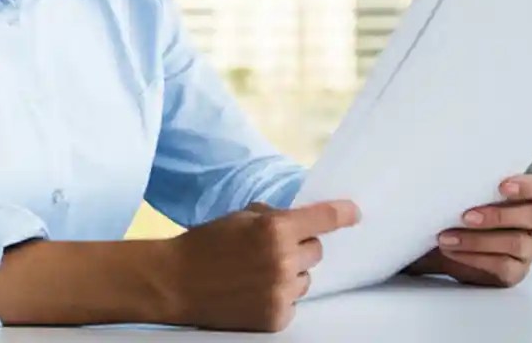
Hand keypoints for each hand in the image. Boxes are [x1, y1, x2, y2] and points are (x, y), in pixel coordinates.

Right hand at [165, 199, 360, 331]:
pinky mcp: (276, 317)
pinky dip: (280, 297)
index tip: (355, 213)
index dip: (343, 214)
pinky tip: (254, 292)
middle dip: (299, 246)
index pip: (324, 219)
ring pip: (306, 278)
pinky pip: (293, 302)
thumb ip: (274, 217)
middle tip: (270, 249)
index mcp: (275, 229)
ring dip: (290, 273)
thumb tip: (301, 220)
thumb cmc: (206, 245)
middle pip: (316, 250)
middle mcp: (283, 260)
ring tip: (257, 273)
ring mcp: (281, 292)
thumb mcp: (241, 218)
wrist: (175, 282)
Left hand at [405, 173, 531, 286]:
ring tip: (448, 237)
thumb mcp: (465, 196)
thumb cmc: (461, 214)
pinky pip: (502, 266)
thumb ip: (467, 184)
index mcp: (529, 198)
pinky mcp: (515, 272)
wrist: (448, 247)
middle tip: (467, 216)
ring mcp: (528, 249)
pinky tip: (453, 252)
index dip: (527, 186)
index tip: (502, 186)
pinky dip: (474, 258)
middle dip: (499, 215)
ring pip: (516, 243)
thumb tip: (441, 170)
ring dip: (478, 240)